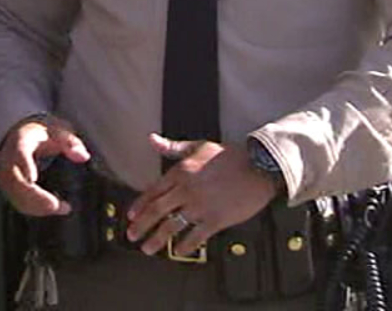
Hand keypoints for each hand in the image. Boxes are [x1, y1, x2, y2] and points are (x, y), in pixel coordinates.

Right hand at [0, 116, 90, 216]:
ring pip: (16, 195)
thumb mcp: (59, 131)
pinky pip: (18, 202)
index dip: (25, 166)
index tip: (32, 179)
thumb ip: (71, 142)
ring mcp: (7, 175)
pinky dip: (34, 209)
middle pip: (16, 180)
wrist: (23, 136)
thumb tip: (83, 156)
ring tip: (63, 208)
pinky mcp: (9, 188)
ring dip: (37, 206)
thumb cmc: (44, 134)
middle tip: (56, 205)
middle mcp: (9, 160)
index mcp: (21, 141)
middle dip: (35, 196)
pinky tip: (54, 209)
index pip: (20, 153)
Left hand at [126, 134, 277, 255]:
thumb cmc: (231, 156)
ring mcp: (200, 206)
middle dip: (141, 226)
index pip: (153, 192)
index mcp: (181, 172)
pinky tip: (178, 252)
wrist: (259, 167)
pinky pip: (195, 237)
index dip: (139, 206)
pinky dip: (185, 247)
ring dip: (157, 240)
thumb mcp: (199, 146)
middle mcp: (186, 190)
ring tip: (148, 248)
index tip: (131, 217)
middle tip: (132, 236)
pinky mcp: (216, 220)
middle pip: (156, 211)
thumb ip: (173, 147)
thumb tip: (152, 140)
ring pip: (171, 226)